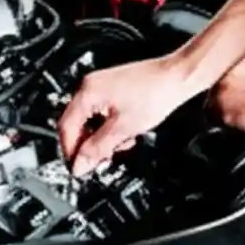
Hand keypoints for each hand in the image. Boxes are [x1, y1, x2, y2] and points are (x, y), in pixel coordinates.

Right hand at [58, 56, 196, 174]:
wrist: (178, 77)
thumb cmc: (156, 93)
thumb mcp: (123, 129)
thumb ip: (97, 149)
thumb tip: (80, 164)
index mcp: (88, 92)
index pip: (66, 127)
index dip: (70, 151)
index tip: (78, 167)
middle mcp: (90, 86)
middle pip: (76, 124)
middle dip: (88, 145)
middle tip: (100, 160)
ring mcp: (101, 87)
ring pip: (90, 121)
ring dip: (101, 138)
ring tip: (119, 145)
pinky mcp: (113, 90)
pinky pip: (101, 114)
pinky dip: (109, 128)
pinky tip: (124, 135)